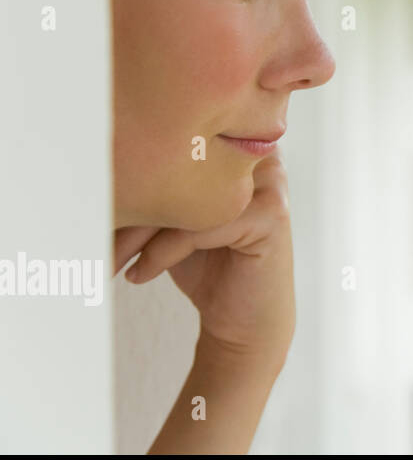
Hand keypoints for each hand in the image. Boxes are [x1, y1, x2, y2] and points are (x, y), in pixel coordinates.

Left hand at [113, 150, 295, 364]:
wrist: (244, 316)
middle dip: (131, 208)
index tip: (93, 210)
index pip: (168, 148)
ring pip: (186, 196)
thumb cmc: (206, 263)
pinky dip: (161, 253)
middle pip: (177, 168)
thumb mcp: (170, 218)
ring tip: (114, 261)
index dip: (128, 178)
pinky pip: (201, 226)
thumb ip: (151, 189)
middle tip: (97, 241)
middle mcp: (256, 154)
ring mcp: (270, 182)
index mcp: (232, 143)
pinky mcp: (272, 214)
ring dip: (139, 234)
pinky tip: (141, 274)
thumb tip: (95, 172)